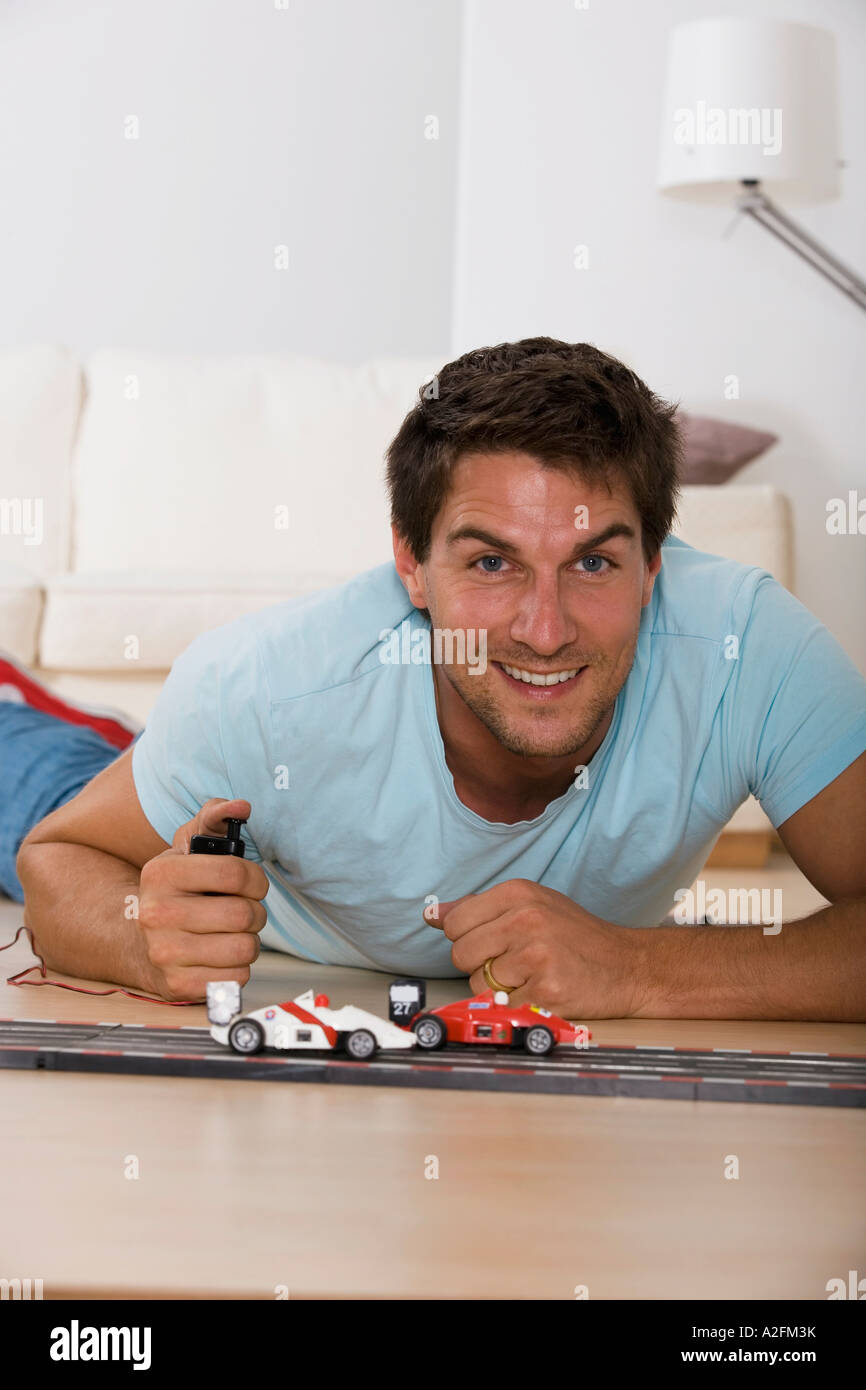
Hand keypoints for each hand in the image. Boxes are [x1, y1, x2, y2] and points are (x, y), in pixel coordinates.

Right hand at [138, 798, 268, 1000]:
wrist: (139, 939)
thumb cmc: (177, 889)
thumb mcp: (188, 847)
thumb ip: (215, 817)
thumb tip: (241, 806)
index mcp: (161, 873)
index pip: (234, 873)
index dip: (255, 879)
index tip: (251, 883)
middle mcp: (156, 914)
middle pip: (243, 914)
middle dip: (255, 912)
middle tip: (244, 910)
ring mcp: (164, 953)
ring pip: (244, 948)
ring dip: (249, 940)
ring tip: (232, 933)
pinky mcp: (177, 986)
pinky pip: (237, 978)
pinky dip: (238, 967)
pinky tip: (221, 956)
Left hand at [424, 878, 645, 1018]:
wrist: (628, 966)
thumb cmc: (576, 936)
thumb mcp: (531, 905)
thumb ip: (480, 909)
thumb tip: (432, 914)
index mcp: (519, 893)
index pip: (455, 923)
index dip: (466, 938)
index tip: (490, 941)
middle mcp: (526, 919)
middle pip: (461, 954)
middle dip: (478, 965)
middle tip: (512, 962)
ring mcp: (536, 956)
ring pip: (479, 982)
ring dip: (499, 987)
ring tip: (531, 975)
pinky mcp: (546, 990)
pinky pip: (503, 1004)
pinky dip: (518, 1004)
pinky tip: (543, 990)